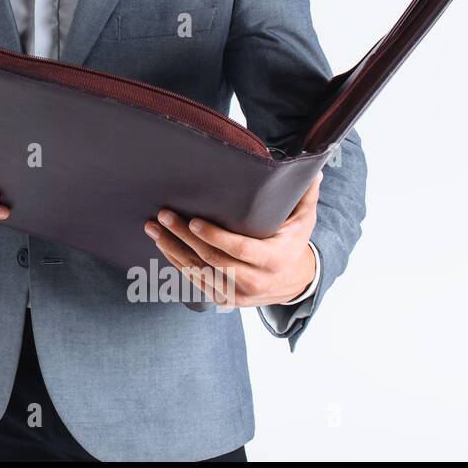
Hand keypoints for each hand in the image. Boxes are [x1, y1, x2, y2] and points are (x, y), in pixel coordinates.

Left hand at [142, 172, 322, 308]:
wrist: (293, 281)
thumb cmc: (293, 242)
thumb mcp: (304, 219)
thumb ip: (306, 194)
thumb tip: (314, 168)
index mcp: (273, 259)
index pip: (239, 250)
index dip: (215, 237)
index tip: (194, 221)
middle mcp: (254, 281)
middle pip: (212, 260)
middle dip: (183, 237)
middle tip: (164, 216)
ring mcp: (237, 293)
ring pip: (198, 273)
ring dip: (172, 250)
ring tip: (153, 228)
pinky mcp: (224, 298)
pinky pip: (195, 281)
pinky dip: (176, 263)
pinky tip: (162, 245)